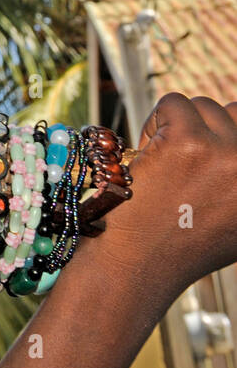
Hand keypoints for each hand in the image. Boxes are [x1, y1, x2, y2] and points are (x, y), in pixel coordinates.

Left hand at [90, 92, 236, 295]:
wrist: (140, 264)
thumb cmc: (181, 245)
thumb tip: (234, 148)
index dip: (228, 136)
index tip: (207, 154)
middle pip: (234, 113)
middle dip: (205, 128)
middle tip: (180, 159)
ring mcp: (226, 152)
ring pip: (201, 106)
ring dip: (178, 125)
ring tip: (162, 162)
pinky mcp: (189, 141)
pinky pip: (173, 103)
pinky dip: (156, 122)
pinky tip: (147, 154)